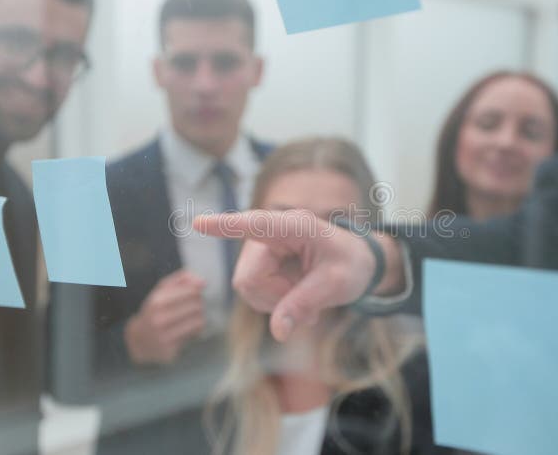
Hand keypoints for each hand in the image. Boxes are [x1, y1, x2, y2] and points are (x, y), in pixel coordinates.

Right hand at [124, 270, 205, 364]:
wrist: (138, 339)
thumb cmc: (155, 311)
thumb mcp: (162, 290)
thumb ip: (181, 279)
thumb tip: (203, 282)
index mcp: (157, 301)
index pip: (192, 291)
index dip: (197, 291)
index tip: (195, 294)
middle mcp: (159, 318)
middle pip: (197, 306)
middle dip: (199, 305)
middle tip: (195, 307)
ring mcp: (164, 335)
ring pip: (198, 321)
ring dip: (200, 318)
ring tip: (193, 318)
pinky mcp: (170, 349)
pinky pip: (194, 335)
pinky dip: (196, 330)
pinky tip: (189, 330)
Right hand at [194, 210, 403, 341]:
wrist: (358, 263)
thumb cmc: (351, 265)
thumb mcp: (336, 286)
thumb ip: (304, 305)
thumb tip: (277, 332)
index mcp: (295, 226)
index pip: (256, 225)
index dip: (225, 226)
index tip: (198, 223)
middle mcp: (272, 233)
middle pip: (248, 278)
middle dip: (274, 299)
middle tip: (308, 308)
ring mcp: (262, 248)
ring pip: (247, 288)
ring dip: (275, 302)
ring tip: (306, 301)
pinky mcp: (260, 262)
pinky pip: (252, 291)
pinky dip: (274, 302)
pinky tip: (297, 299)